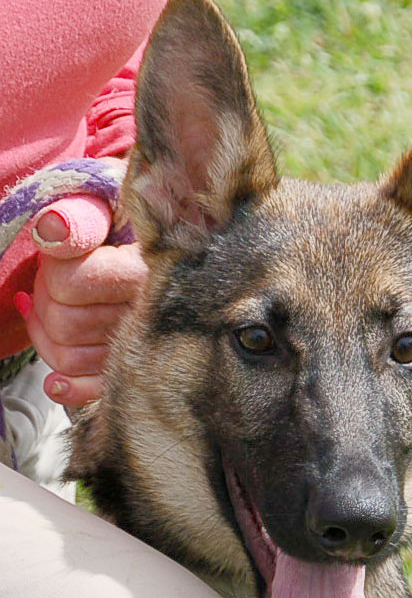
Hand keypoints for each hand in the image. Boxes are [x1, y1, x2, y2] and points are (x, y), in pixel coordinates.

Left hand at [14, 195, 146, 406]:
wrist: (179, 248)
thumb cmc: (135, 225)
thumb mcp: (113, 205)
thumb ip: (82, 215)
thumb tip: (51, 230)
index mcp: (146, 273)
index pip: (70, 282)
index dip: (51, 269)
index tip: (62, 253)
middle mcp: (153, 316)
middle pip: (65, 323)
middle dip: (46, 301)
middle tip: (57, 281)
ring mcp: (145, 349)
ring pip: (69, 358)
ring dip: (48, 335)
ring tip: (61, 308)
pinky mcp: (138, 374)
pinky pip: (93, 392)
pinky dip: (68, 387)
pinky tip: (57, 379)